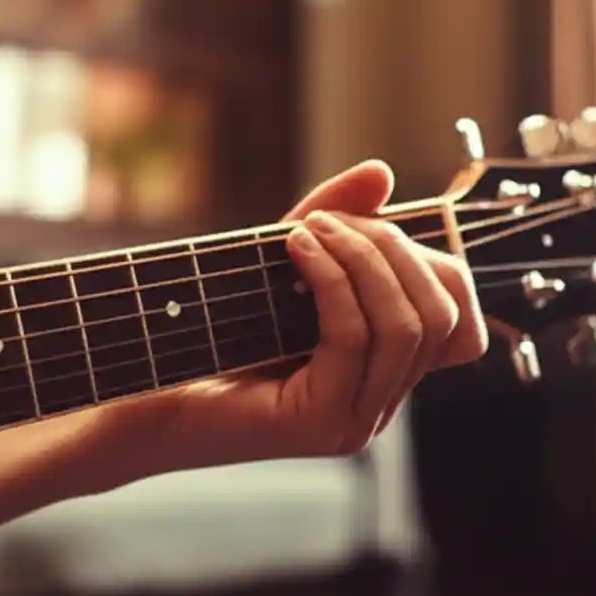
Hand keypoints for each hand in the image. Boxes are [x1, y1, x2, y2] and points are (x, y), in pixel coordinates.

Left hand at [78, 161, 486, 484]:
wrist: (138, 396)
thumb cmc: (203, 334)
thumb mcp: (281, 266)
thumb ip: (335, 223)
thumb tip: (381, 173)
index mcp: (381, 372)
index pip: (457, 320)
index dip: (433, 261)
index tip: (373, 225)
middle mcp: (379, 403)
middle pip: (440, 315)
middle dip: (395, 250)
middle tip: (334, 221)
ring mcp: (354, 419)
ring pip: (407, 326)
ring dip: (364, 259)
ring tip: (312, 230)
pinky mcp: (320, 422)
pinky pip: (355, 337)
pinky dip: (332, 280)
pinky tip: (297, 249)